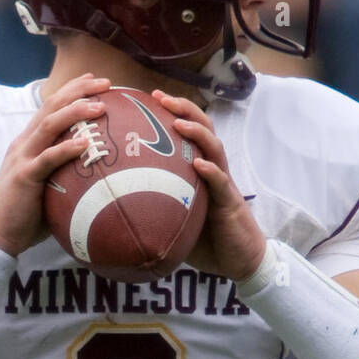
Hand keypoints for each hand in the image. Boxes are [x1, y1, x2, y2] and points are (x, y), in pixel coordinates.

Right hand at [0, 74, 109, 255]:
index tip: (94, 80)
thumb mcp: (47, 185)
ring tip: (99, 106)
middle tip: (105, 82)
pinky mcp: (25, 177)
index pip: (50, 107)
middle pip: (51, 106)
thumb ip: (64, 172)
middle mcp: (24, 144)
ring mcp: (23, 158)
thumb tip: (97, 173)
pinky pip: (48, 159)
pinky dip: (67, 149)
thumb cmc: (26, 214)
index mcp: (28, 143)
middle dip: (78, 90)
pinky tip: (86, 143)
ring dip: (75, 112)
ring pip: (48, 125)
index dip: (71, 90)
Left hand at [151, 90, 265, 283]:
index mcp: (201, 171)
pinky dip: (210, 171)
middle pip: (202, 129)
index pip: (189, 133)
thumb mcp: (177, 221)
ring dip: (197, 132)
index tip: (150, 98)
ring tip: (178, 122)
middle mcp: (214, 171)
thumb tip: (118, 209)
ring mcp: (223, 185)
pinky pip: (220, 183)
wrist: (240, 261)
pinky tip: (199, 164)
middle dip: (183, 109)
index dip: (173, 113)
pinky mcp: (229, 204)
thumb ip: (156, 208)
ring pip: (214, 148)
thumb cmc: (208, 241)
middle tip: (160, 97)